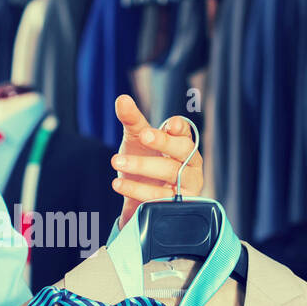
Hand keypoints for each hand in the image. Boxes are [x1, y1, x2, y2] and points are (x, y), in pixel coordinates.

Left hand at [110, 94, 204, 227]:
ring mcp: (187, 186)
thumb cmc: (145, 163)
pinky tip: (118, 183)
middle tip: (143, 135)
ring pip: (171, 174)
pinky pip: (159, 197)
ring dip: (143, 166)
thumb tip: (121, 99)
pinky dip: (137, 190)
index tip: (170, 124)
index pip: (186, 132)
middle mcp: (190, 164)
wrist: (139, 200)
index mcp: (183, 144)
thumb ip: (132, 120)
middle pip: (182, 150)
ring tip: (116, 161)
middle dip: (163, 142)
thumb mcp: (136, 140)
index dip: (180, 128)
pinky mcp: (177, 206)